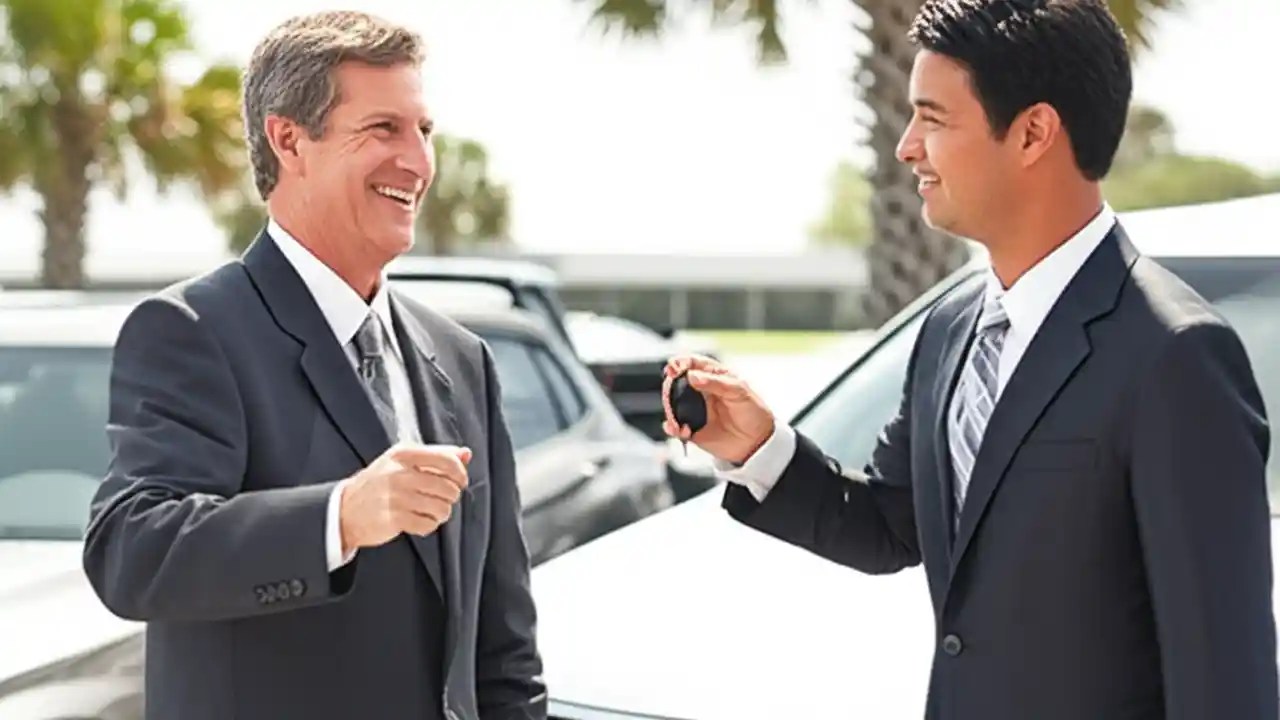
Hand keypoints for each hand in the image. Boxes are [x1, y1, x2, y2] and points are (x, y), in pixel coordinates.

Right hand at [339, 442, 470, 554]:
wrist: (344, 508)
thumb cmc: (379, 483)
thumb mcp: (403, 460)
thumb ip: (436, 455)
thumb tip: (466, 453)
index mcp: (404, 453)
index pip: (447, 460)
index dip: (460, 474)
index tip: (459, 481)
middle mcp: (400, 473)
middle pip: (448, 487)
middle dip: (450, 497)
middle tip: (440, 498)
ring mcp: (396, 496)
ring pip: (441, 508)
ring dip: (440, 513)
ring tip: (429, 511)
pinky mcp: (393, 518)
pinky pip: (428, 525)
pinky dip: (428, 525)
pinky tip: (418, 520)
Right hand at [661, 354, 774, 464]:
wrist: (758, 442)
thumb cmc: (753, 412)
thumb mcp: (739, 391)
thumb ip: (715, 382)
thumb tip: (692, 376)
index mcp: (713, 377)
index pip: (693, 364)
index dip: (681, 362)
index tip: (675, 366)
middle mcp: (701, 392)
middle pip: (677, 383)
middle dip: (669, 384)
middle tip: (670, 386)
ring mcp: (696, 411)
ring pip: (672, 405)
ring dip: (669, 408)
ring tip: (676, 414)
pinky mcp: (693, 429)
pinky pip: (676, 427)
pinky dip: (673, 428)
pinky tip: (679, 429)